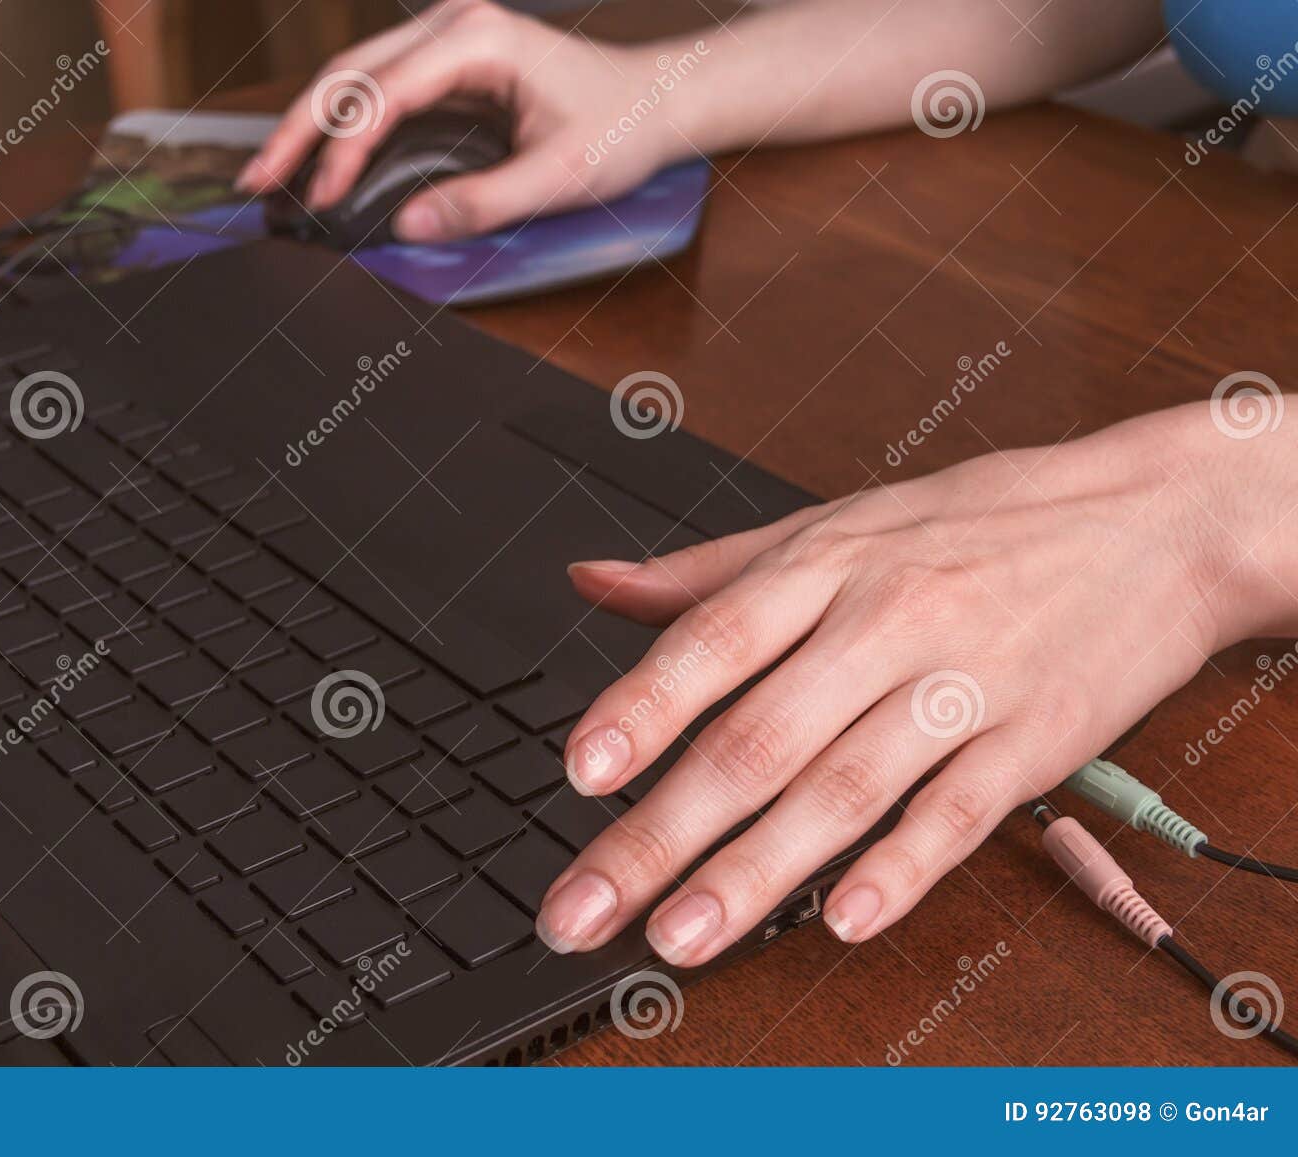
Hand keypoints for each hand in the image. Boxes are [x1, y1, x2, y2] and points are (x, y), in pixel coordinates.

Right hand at [235, 0, 699, 241]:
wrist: (657, 99)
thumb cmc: (620, 126)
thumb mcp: (560, 176)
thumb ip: (484, 202)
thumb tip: (409, 225)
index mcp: (478, 40)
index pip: (383, 92)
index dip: (343, 150)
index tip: (320, 200)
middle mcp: (453, 25)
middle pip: (348, 73)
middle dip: (296, 131)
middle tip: (256, 185)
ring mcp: (446, 37)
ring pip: (353, 74)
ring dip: (307, 124)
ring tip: (268, 175)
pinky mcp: (446, 60)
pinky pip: (376, 86)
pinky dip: (340, 123)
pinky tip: (314, 157)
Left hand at [536, 401, 1292, 963]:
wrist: (1152, 521)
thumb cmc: (978, 523)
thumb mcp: (834, 523)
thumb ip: (705, 571)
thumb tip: (590, 581)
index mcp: (824, 567)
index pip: (713, 641)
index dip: (641, 707)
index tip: (579, 771)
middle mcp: (883, 624)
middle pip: (756, 740)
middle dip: (659, 833)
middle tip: (583, 908)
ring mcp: (960, 686)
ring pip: (843, 788)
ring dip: (755, 874)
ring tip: (681, 937)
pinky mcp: (1032, 742)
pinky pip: (960, 814)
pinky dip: (904, 869)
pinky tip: (847, 923)